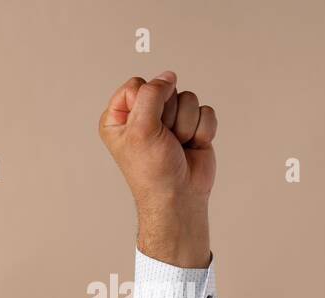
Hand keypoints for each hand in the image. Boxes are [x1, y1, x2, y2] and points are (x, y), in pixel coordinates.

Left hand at [99, 71, 216, 266]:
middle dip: (169, 115)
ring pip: (187, 98)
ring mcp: (168, 121)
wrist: (179, 195)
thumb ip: (151, 95)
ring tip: (176, 145)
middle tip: (163, 139)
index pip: (136, 85)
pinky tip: (192, 147)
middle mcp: (142, 116)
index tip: (145, 124)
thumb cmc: (153, 169)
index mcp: (119, 118)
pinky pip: (205, 110)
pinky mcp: (191, 125)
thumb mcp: (141, 129)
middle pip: (165, 89)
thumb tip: (167, 76)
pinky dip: (201, 130)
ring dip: (186, 124)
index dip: (147, 100)